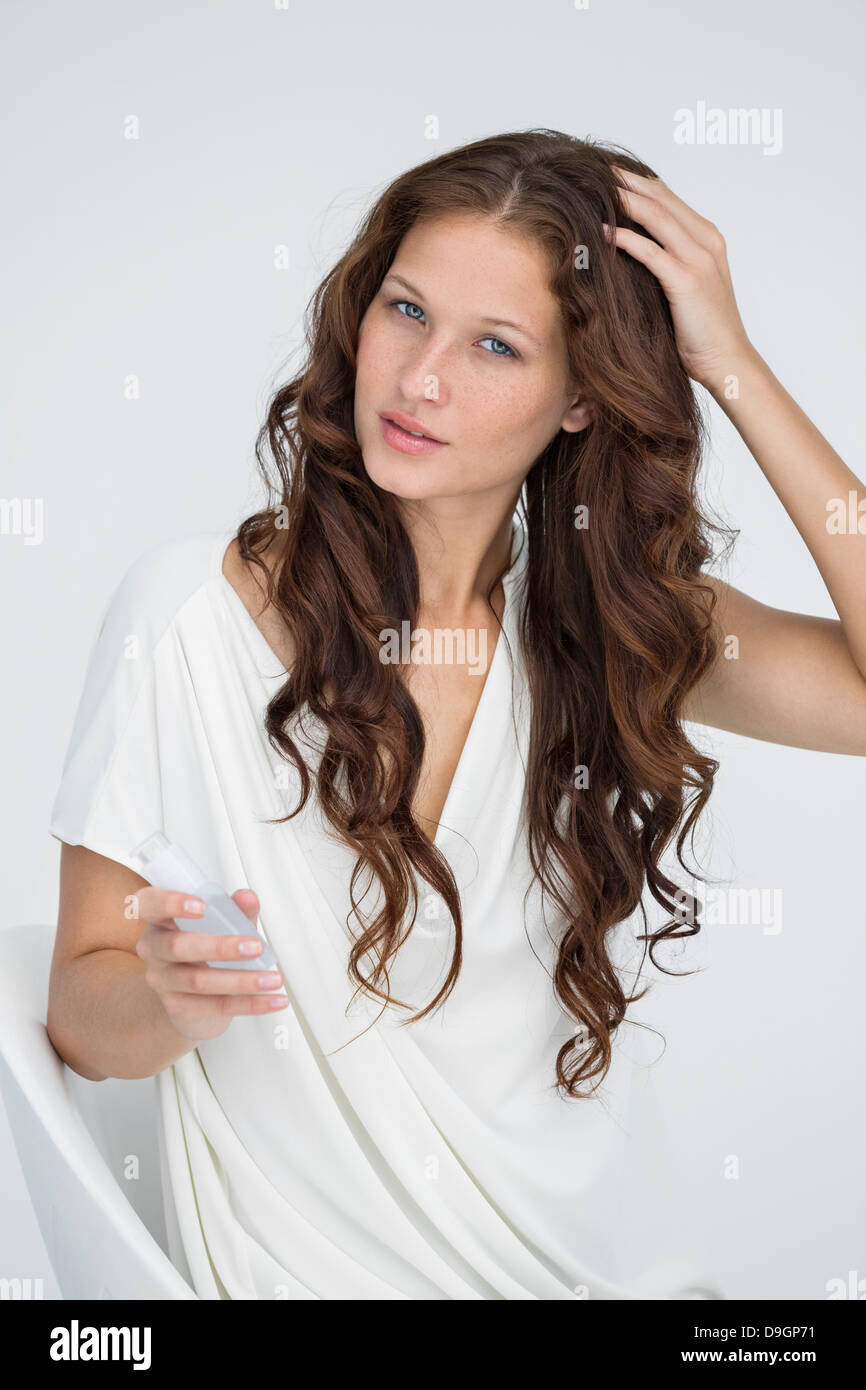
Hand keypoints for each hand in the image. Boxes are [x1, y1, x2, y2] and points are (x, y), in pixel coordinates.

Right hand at [132, 887, 288, 1042]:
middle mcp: (153, 949)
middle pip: (178, 946)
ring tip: (273, 979)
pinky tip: (273, 1000)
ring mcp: (162, 980)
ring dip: (242, 980)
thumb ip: (236, 910)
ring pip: (199, 981)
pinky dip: (250, 1004)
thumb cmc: (205, 951)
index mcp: (160, 920)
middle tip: (256, 947)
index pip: (149, 904)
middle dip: (221, 947)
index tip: (202, 905)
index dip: (170, 902)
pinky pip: (215, 1006)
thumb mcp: (222, 925)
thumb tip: (247, 897)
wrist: (190, 999)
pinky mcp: (177, 1007)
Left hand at [605, 167, 753, 388]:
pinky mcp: (687, 282)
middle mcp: (705, 241)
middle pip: (659, 197)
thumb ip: (664, 263)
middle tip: (590, 170)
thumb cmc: (700, 331)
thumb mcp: (682, 287)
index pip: (666, 197)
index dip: (634, 181)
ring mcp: (699, 259)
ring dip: (622, 199)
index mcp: (706, 238)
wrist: (727, 360)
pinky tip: (602, 232)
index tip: (603, 174)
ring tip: (591, 189)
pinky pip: (651, 252)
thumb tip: (626, 251)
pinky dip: (625, 238)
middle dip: (623, 180)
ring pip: (656, 216)